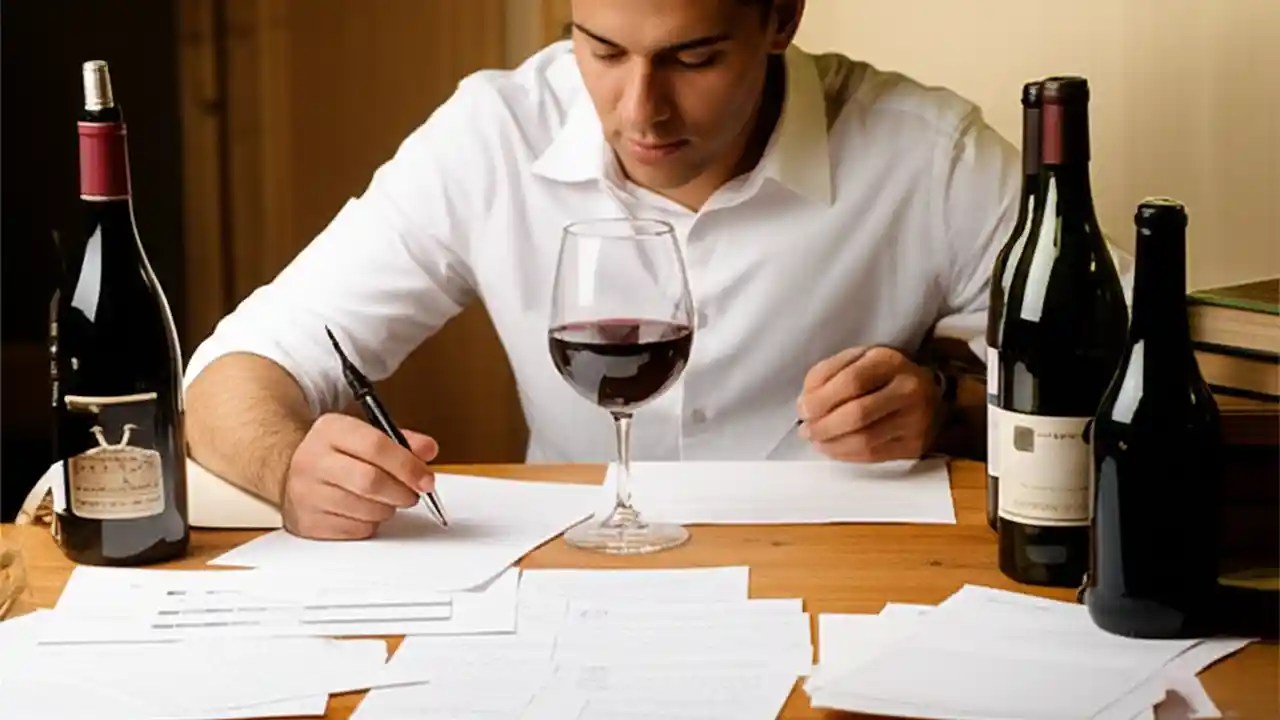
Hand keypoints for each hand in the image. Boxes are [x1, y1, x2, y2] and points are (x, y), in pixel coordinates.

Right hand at [282, 413, 438, 539]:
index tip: (426, 479)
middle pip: (370, 482)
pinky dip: (370, 524)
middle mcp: (313, 460)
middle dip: (402, 492)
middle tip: (412, 494)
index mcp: (331, 430)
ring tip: (387, 500)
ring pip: (365, 510)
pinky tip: (366, 511)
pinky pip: (354, 530)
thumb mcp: (365, 434)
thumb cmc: (337, 453)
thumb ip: (402, 441)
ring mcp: (306, 493)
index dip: (408, 465)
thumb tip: (428, 450)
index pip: (376, 446)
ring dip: (388, 509)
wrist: (290, 469)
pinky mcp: (307, 522)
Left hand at [797, 346, 942, 461]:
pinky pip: (873, 456)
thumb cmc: (880, 375)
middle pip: (858, 414)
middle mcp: (907, 390)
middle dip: (823, 426)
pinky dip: (846, 455)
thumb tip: (805, 405)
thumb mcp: (855, 360)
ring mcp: (915, 420)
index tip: (802, 410)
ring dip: (831, 444)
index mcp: (888, 361)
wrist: (924, 392)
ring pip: (865, 440)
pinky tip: (833, 449)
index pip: (851, 382)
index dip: (820, 399)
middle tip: (806, 430)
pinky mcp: (914, 445)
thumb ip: (825, 374)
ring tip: (817, 441)